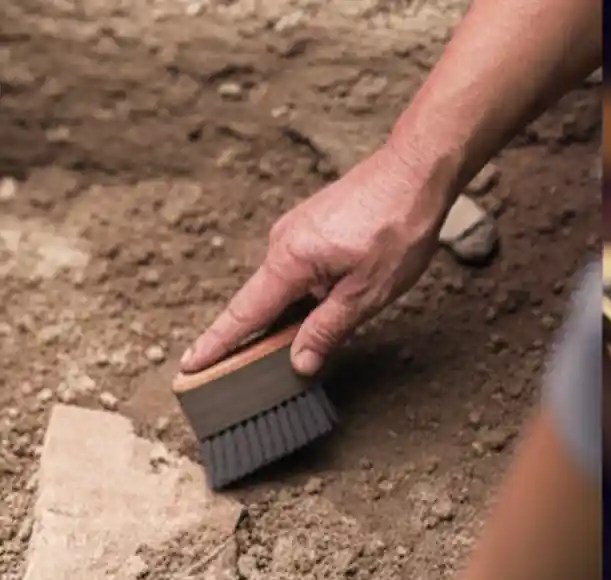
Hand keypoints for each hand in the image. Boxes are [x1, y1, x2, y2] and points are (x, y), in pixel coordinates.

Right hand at [180, 142, 456, 375]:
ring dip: (297, 313)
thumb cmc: (398, 227)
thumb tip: (299, 362)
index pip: (244, 313)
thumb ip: (328, 329)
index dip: (218, 343)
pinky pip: (300, 268)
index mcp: (289, 260)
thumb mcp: (367, 292)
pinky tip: (335, 301)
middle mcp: (282, 241)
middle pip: (263, 302)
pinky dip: (309, 292)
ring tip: (316, 336)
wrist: (416, 170)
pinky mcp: (313, 225)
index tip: (188, 366)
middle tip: (257, 374)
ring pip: (287, 286)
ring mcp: (296, 230)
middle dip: (261, 336)